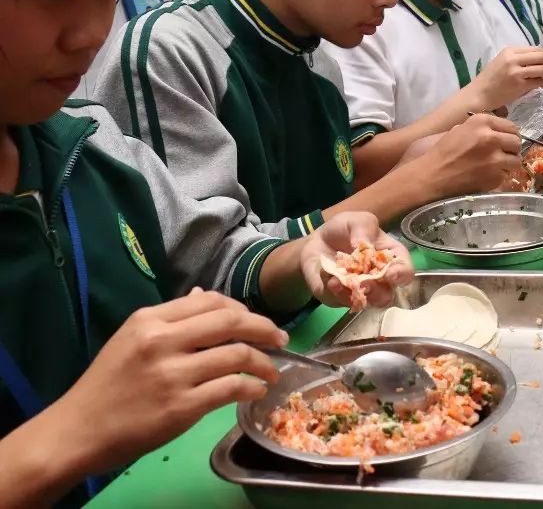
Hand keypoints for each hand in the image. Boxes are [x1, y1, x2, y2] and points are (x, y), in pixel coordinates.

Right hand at [52, 290, 284, 473]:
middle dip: (265, 328)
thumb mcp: (131, 339)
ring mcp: (173, 374)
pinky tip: (256, 390)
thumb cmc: (107, 385)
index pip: (211, 300)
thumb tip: (205, 296)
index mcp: (150, 319)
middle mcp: (162, 341)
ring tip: (273, 371)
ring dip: (264, 362)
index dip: (243, 309)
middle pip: (231, 321)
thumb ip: (171, 318)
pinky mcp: (181, 407)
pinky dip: (252, 387)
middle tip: (281, 338)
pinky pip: (232, 388)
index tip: (256, 322)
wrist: (77, 430)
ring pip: (238, 355)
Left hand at [301, 212, 413, 307]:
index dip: (402, 275)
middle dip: (377, 292)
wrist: (318, 240)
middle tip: (365, 282)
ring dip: (354, 295)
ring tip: (339, 282)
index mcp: (390, 258)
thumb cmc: (345, 229)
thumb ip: (364, 228)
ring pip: (365, 304)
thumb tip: (363, 246)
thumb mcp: (358, 220)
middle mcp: (379, 279)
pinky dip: (336, 293)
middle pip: (388, 295)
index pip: (405, 271)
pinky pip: (341, 302)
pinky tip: (330, 281)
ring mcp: (360, 291)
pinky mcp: (340, 298)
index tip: (390, 274)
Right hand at [403, 113, 522, 195]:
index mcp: (481, 122)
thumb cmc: (441, 152)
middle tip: (503, 154)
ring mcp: (495, 158)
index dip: (509, 134)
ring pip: (516, 160)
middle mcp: (491, 137)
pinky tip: (488, 176)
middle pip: (516, 141)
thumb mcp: (459, 130)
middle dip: (511, 148)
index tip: (506, 140)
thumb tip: (497, 132)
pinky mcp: (495, 176)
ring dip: (508, 163)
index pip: (510, 126)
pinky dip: (500, 176)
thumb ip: (480, 128)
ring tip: (497, 166)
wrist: (431, 177)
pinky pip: (506, 175)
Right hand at [474, 46, 542, 108]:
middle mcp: (513, 59)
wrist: (480, 94)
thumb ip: (517, 57)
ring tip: (542, 79)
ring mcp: (516, 72)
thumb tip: (538, 57)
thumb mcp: (502, 61)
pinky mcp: (519, 85)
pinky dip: (541, 83)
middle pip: (542, 56)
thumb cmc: (490, 79)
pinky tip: (537, 85)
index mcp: (509, 51)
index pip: (536, 48)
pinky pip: (538, 82)